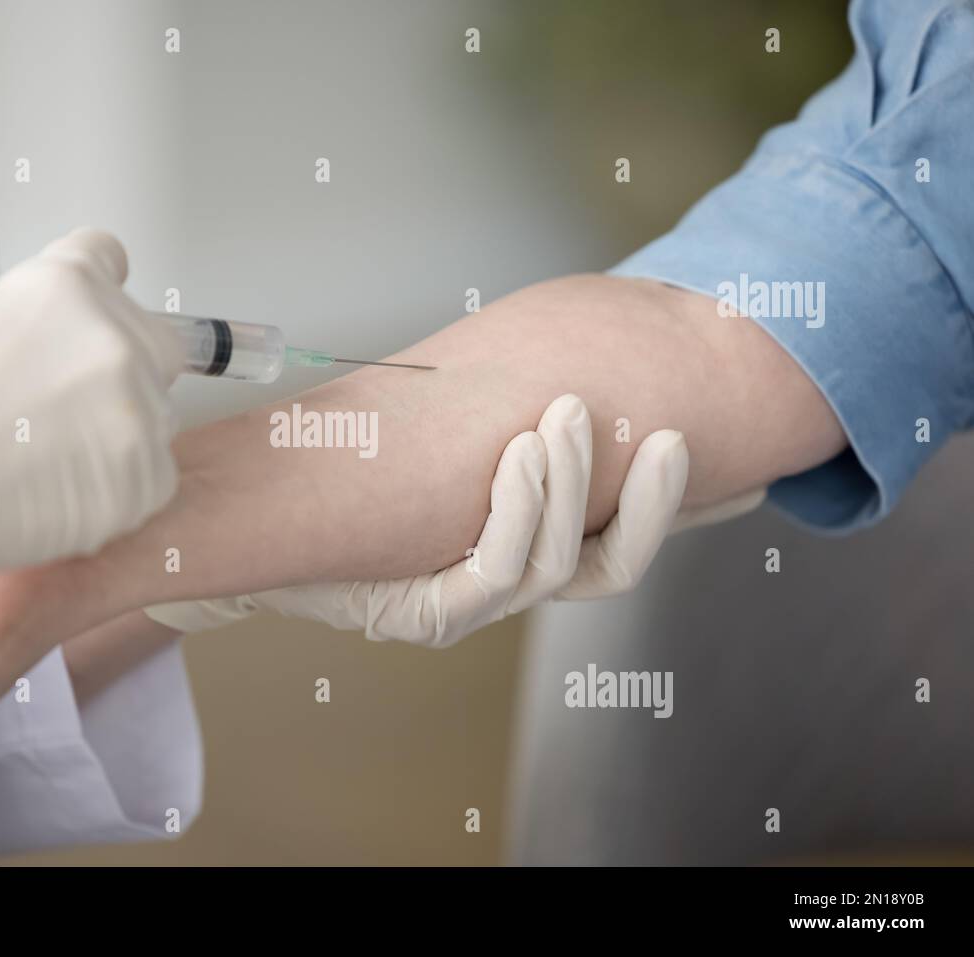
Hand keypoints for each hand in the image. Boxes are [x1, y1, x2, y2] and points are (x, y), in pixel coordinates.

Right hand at [0, 229, 182, 630]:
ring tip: (46, 453)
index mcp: (64, 288)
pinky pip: (152, 475)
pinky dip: (117, 485)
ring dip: (114, 426)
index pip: (106, 259)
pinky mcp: (145, 481)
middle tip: (61, 392)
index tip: (69, 314)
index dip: (80, 286)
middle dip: (116, 357)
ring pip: (152, 411)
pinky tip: (61, 491)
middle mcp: (114, 344)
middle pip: (152, 336)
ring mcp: (136, 414)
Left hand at [145, 394, 694, 646]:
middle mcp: (509, 584)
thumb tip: (578, 350)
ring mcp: (470, 607)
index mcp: (528, 543)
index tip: (749, 474)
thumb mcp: (449, 426)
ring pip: (556, 569)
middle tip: (662, 434)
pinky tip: (513, 455)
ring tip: (560, 417)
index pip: (627, 535)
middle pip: (612, 569)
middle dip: (649, 505)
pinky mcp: (424, 616)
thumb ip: (512, 408)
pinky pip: (493, 576)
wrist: (265, 509)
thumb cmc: (358, 469)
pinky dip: (516, 513)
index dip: (688, 511)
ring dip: (568, 488)